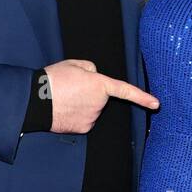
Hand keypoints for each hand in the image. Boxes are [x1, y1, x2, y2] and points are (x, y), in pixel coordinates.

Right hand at [43, 58, 158, 133]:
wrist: (36, 100)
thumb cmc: (53, 79)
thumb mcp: (73, 64)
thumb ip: (90, 68)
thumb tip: (95, 77)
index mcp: (100, 84)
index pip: (125, 90)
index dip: (142, 97)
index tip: (155, 104)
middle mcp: (100, 103)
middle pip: (101, 98)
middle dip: (90, 93)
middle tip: (70, 87)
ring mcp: (92, 117)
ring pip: (92, 109)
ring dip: (82, 104)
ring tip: (64, 98)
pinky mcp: (83, 128)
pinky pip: (84, 120)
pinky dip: (76, 115)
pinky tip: (64, 109)